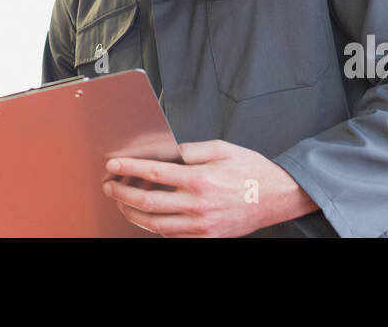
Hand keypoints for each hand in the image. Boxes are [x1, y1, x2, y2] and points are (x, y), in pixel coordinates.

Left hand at [102, 139, 318, 237]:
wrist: (278, 196)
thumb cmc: (251, 170)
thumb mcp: (221, 148)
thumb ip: (190, 150)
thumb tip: (164, 151)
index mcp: (200, 178)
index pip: (154, 172)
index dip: (129, 168)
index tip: (114, 165)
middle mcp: (198, 204)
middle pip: (148, 202)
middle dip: (122, 194)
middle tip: (110, 187)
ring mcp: (202, 225)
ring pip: (156, 224)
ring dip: (133, 214)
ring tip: (122, 204)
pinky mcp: (207, 238)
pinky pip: (173, 236)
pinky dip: (155, 228)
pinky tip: (147, 218)